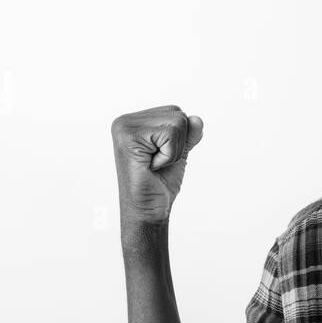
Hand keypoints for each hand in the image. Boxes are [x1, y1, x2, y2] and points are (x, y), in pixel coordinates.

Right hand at [111, 105, 203, 224]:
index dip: (179, 139)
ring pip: (177, 123)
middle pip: (178, 115)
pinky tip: (152, 166)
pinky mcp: (129, 137)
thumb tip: (197, 119)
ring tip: (154, 164)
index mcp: (135, 121)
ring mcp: (124, 127)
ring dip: (173, 150)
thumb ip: (188, 133)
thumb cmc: (159, 183)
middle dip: (177, 144)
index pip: (176, 112)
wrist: (149, 209)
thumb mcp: (179, 152)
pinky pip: (170, 135)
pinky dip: (169, 155)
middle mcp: (126, 121)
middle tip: (157, 162)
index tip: (159, 157)